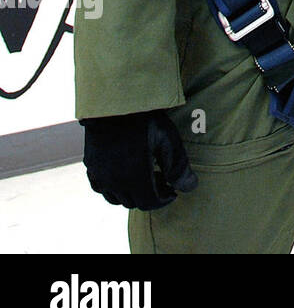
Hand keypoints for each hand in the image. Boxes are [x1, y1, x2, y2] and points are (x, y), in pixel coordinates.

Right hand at [81, 109, 197, 210]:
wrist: (115, 103)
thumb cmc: (145, 120)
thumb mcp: (167, 140)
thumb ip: (178, 167)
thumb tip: (189, 188)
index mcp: (134, 178)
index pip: (149, 203)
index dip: (164, 200)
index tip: (173, 190)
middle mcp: (113, 181)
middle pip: (133, 202)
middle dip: (151, 196)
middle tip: (163, 180)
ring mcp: (99, 174)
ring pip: (116, 198)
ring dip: (133, 194)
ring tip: (147, 176)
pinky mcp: (90, 166)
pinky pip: (101, 188)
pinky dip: (114, 188)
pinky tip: (125, 174)